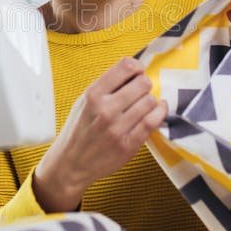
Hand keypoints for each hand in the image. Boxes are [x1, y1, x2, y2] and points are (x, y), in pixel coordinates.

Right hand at [32, 57, 167, 212]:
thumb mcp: (83, 102)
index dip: (137, 67)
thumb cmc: (78, 130)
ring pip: (150, 101)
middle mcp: (105, 109)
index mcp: (93, 94)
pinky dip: (160, 112)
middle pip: (142, 83)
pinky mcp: (128, 145)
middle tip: (141, 91)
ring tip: (145, 103)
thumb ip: (105, 87)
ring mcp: (118, 128)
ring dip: (151, 100)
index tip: (137, 72)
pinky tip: (158, 109)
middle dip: (145, 84)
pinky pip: (152, 122)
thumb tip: (132, 72)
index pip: (125, 66)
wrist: (71, 164)